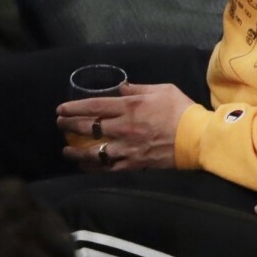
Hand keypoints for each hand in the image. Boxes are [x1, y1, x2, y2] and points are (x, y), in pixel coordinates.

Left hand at [57, 83, 195, 170]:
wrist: (197, 138)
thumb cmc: (182, 111)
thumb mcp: (163, 90)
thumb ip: (139, 89)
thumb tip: (121, 88)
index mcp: (130, 107)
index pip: (94, 106)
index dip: (74, 107)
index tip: (61, 109)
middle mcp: (124, 128)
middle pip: (89, 127)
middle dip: (69, 125)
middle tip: (59, 124)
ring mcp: (127, 148)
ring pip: (93, 151)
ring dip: (75, 150)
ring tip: (65, 149)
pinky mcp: (133, 164)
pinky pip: (107, 168)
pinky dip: (92, 167)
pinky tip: (83, 165)